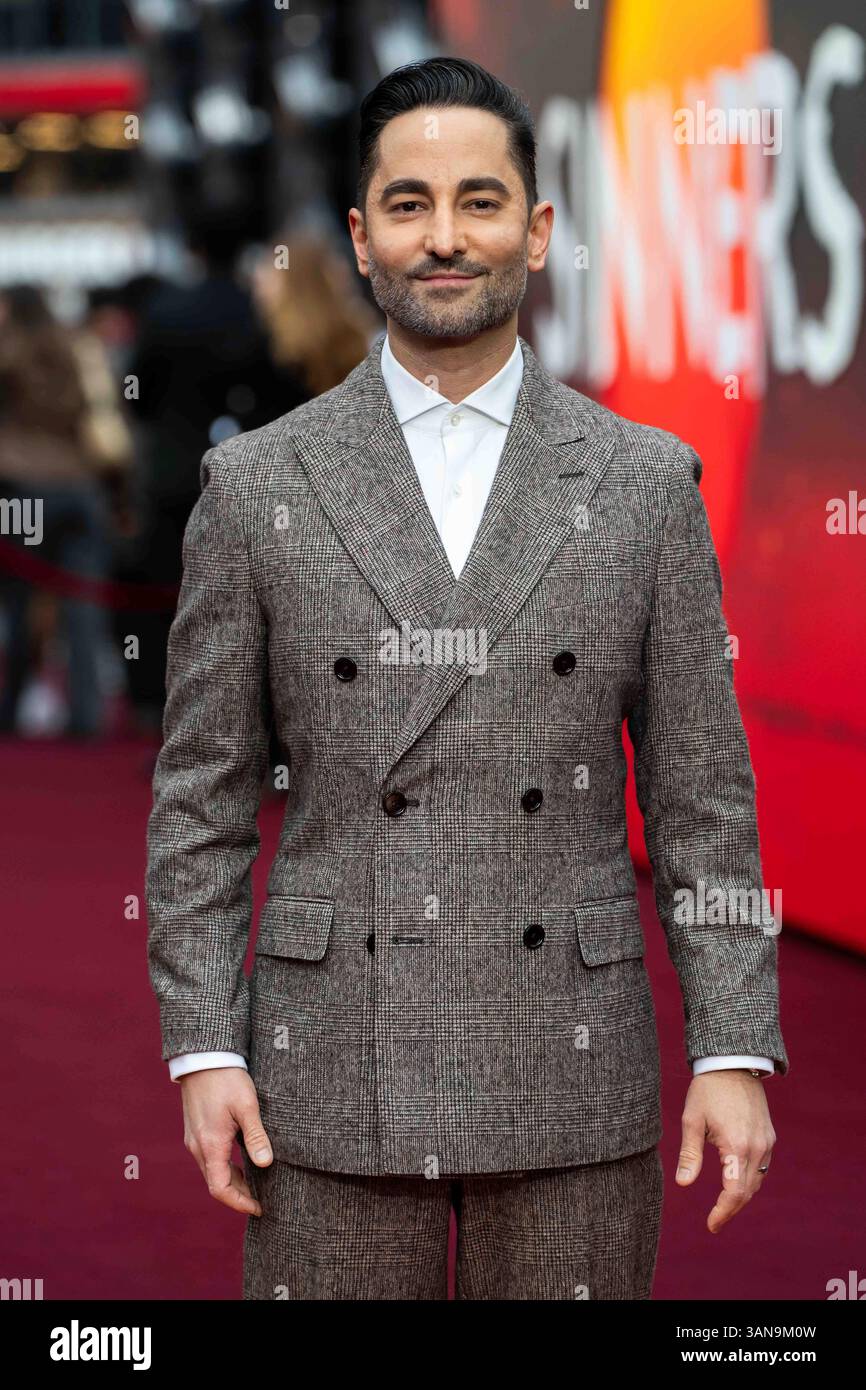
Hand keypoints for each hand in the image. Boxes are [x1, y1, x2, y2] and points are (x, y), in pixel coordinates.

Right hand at [180, 1067, 272, 1215]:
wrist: (204, 1056)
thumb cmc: (226, 1078)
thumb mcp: (247, 1106)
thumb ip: (256, 1137)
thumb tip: (266, 1164)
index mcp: (210, 1145)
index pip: (220, 1189)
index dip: (239, 1203)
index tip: (259, 1207)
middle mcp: (198, 1146)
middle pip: (216, 1183)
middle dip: (239, 1194)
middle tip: (262, 1198)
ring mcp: (194, 1138)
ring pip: (212, 1171)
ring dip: (232, 1181)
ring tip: (256, 1182)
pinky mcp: (196, 1130)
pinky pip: (209, 1158)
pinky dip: (225, 1167)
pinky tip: (242, 1162)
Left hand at [676, 1070, 775, 1232]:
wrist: (733, 1064)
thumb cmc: (708, 1090)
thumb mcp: (692, 1120)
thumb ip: (690, 1154)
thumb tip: (683, 1184)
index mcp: (737, 1146)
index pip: (734, 1193)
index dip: (723, 1213)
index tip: (711, 1225)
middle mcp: (757, 1148)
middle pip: (747, 1192)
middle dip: (730, 1209)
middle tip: (714, 1220)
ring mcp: (767, 1142)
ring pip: (756, 1181)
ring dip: (741, 1196)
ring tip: (722, 1205)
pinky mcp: (769, 1136)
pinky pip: (762, 1167)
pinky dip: (749, 1180)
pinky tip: (736, 1181)